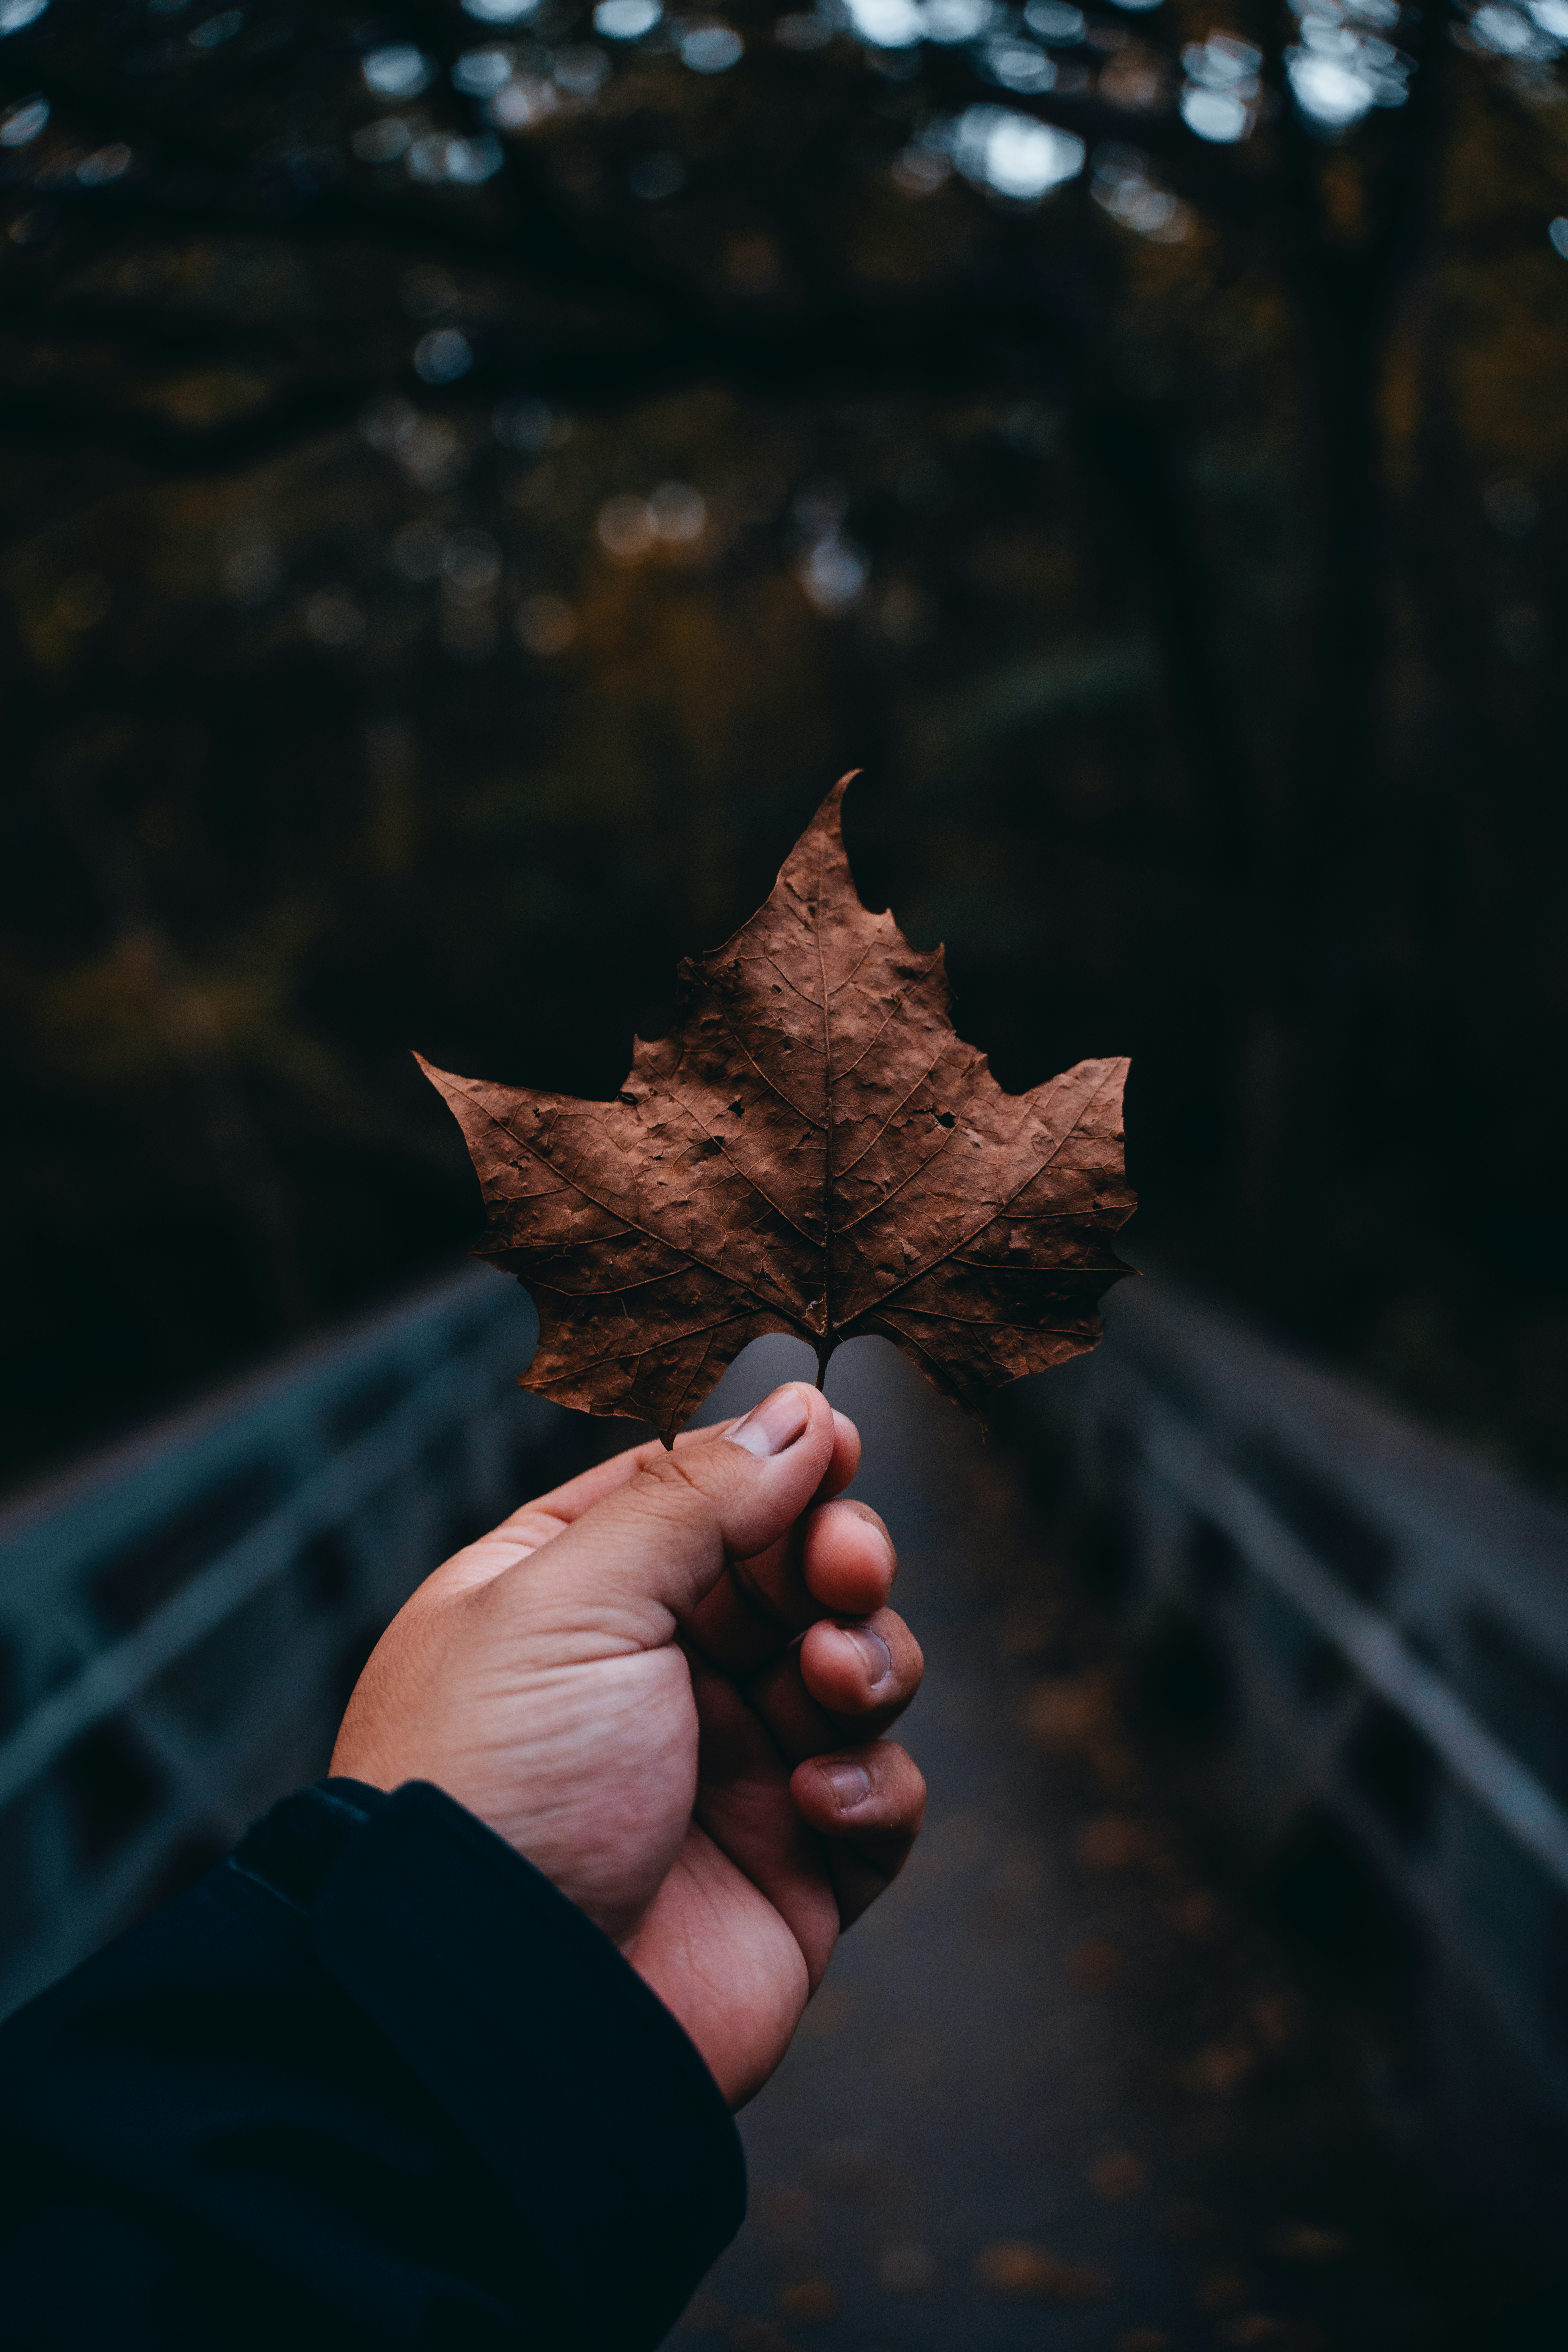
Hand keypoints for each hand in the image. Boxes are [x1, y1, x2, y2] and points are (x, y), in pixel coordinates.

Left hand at [330, 1382, 924, 2106]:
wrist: (489, 2005)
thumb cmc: (498, 1782)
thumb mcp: (576, 1596)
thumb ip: (696, 1496)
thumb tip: (797, 1413)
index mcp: (574, 1600)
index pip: (697, 1497)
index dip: (776, 1467)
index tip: (837, 1443)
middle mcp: (650, 1680)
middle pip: (790, 1577)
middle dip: (837, 1555)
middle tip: (846, 1566)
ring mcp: (726, 1778)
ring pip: (851, 1672)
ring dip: (865, 1660)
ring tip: (828, 1682)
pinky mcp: (789, 1874)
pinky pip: (876, 1801)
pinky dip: (872, 1787)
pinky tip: (821, 1797)